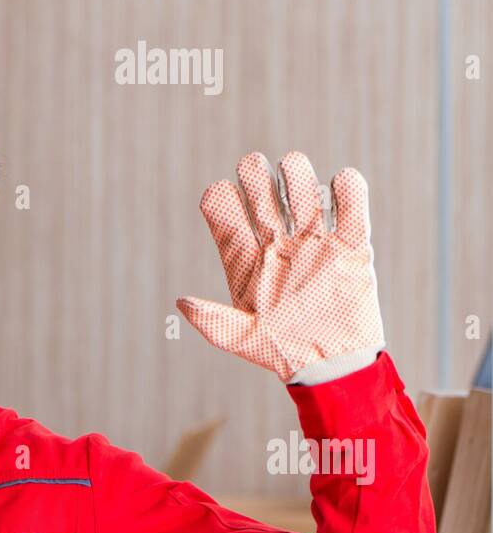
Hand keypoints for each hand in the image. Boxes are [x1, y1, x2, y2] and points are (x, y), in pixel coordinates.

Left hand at [176, 150, 384, 383]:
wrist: (332, 364)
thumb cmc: (282, 353)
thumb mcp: (242, 339)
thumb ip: (212, 320)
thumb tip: (181, 302)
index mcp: (248, 262)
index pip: (227, 219)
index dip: (220, 200)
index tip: (220, 193)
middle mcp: (279, 246)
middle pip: (264, 196)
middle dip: (256, 176)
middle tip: (253, 168)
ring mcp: (315, 243)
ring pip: (304, 191)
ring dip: (296, 173)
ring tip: (291, 170)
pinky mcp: (351, 246)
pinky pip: (352, 206)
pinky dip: (348, 187)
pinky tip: (339, 185)